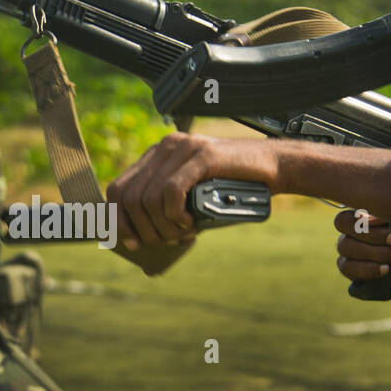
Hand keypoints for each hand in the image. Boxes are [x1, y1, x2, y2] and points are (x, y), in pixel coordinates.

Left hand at [106, 133, 281, 249]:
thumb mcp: (192, 198)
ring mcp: (182, 148)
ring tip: (183, 233)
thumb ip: (166, 207)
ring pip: (149, 198)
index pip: (117, 189)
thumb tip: (138, 239)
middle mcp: (164, 147)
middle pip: (130, 197)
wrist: (273, 167)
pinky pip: (171, 191)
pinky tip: (190, 223)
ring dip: (163, 226)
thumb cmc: (232, 188)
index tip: (133, 244)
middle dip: (144, 229)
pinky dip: (176, 215)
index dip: (119, 221)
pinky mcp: (201, 155)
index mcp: (156, 155)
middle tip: (167, 242)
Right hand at [333, 209, 390, 306]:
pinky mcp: (353, 271)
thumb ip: (390, 216)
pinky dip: (367, 269)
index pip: (348, 210)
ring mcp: (352, 252)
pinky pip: (347, 267)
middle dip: (371, 235)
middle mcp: (356, 232)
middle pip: (343, 224)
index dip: (361, 219)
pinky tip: (386, 270)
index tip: (386, 223)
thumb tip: (365, 218)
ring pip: (345, 247)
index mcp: (368, 215)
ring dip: (373, 252)